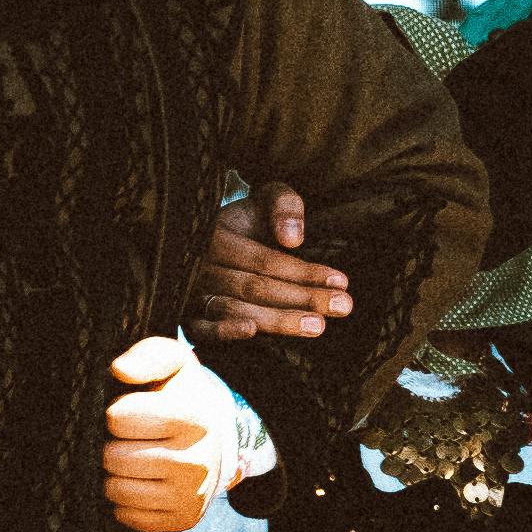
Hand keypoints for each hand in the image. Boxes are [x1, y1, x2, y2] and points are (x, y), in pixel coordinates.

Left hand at [103, 336, 239, 531]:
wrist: (217, 439)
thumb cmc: (182, 397)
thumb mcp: (173, 364)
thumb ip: (147, 356)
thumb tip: (120, 370)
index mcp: (195, 417)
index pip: (118, 417)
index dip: (117, 411)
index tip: (132, 410)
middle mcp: (198, 460)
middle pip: (114, 457)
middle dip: (113, 445)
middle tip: (133, 439)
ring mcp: (192, 494)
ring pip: (116, 490)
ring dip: (116, 474)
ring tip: (137, 459)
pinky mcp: (183, 520)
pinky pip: (126, 516)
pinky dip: (125, 500)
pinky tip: (143, 482)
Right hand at [185, 182, 353, 342]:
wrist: (209, 236)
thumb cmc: (246, 221)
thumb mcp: (267, 200)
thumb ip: (283, 205)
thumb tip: (292, 239)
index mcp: (217, 236)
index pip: (265, 260)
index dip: (303, 272)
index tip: (341, 281)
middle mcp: (201, 267)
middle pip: (255, 287)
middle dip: (302, 298)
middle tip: (343, 306)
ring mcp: (191, 294)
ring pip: (235, 309)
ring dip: (277, 320)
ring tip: (317, 326)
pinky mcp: (187, 319)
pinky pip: (200, 329)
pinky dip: (223, 331)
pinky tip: (251, 332)